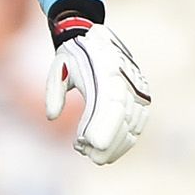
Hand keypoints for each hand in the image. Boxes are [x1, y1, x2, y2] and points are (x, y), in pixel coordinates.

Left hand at [44, 24, 150, 165]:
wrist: (97, 35)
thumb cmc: (74, 54)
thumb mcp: (59, 67)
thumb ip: (54, 91)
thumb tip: (51, 117)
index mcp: (105, 68)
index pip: (109, 101)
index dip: (103, 125)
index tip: (92, 144)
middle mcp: (125, 77)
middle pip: (123, 116)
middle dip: (110, 141)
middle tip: (93, 158)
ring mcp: (137, 86)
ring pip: (133, 121)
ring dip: (117, 143)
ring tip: (97, 157)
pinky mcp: (142, 93)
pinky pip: (139, 120)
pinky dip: (128, 138)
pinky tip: (112, 150)